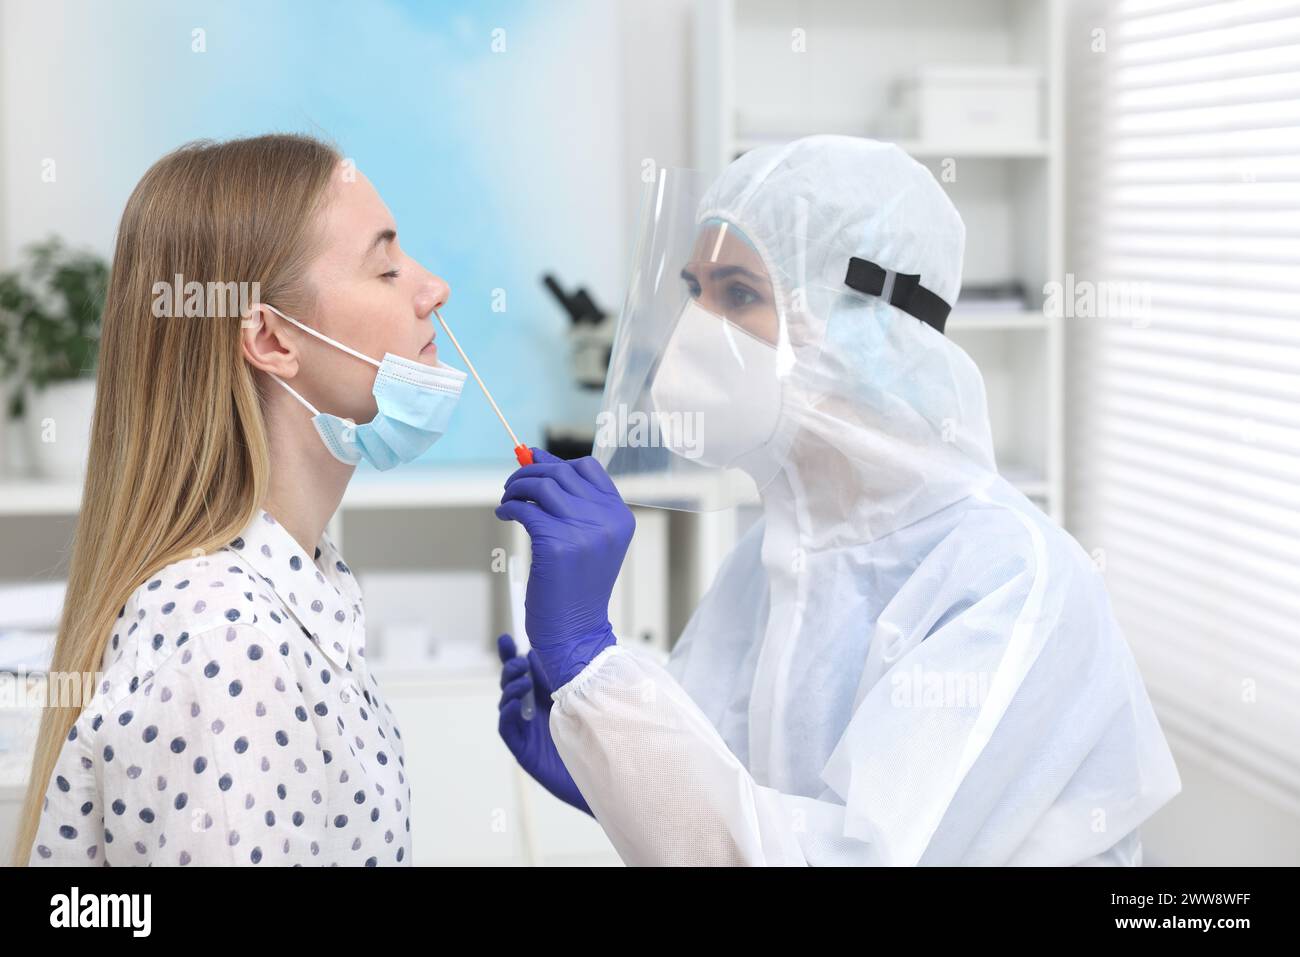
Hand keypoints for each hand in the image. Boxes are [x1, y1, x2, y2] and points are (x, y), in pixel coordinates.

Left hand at [494, 447, 633, 688]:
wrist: (576, 633)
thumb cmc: (577, 589)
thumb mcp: (589, 542)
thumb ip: (573, 505)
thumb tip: (537, 460)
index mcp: (619, 517)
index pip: (588, 468)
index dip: (556, 461)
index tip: (533, 461)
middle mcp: (606, 520)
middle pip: (561, 473)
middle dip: (530, 472)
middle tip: (512, 485)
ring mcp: (583, 531)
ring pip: (542, 486)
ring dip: (517, 487)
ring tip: (507, 500)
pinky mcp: (556, 545)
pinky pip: (525, 510)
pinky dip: (509, 507)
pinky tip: (504, 514)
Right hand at [496, 634, 590, 814]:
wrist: (606, 776)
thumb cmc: (600, 738)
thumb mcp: (588, 701)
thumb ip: (573, 677)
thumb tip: (555, 651)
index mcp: (548, 697)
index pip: (525, 672)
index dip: (512, 656)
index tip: (507, 638)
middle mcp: (535, 712)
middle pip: (512, 685)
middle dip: (510, 669)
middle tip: (519, 661)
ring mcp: (528, 731)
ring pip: (507, 704)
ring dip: (511, 689)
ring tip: (522, 680)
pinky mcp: (525, 751)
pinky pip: (507, 729)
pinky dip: (507, 713)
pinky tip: (514, 704)